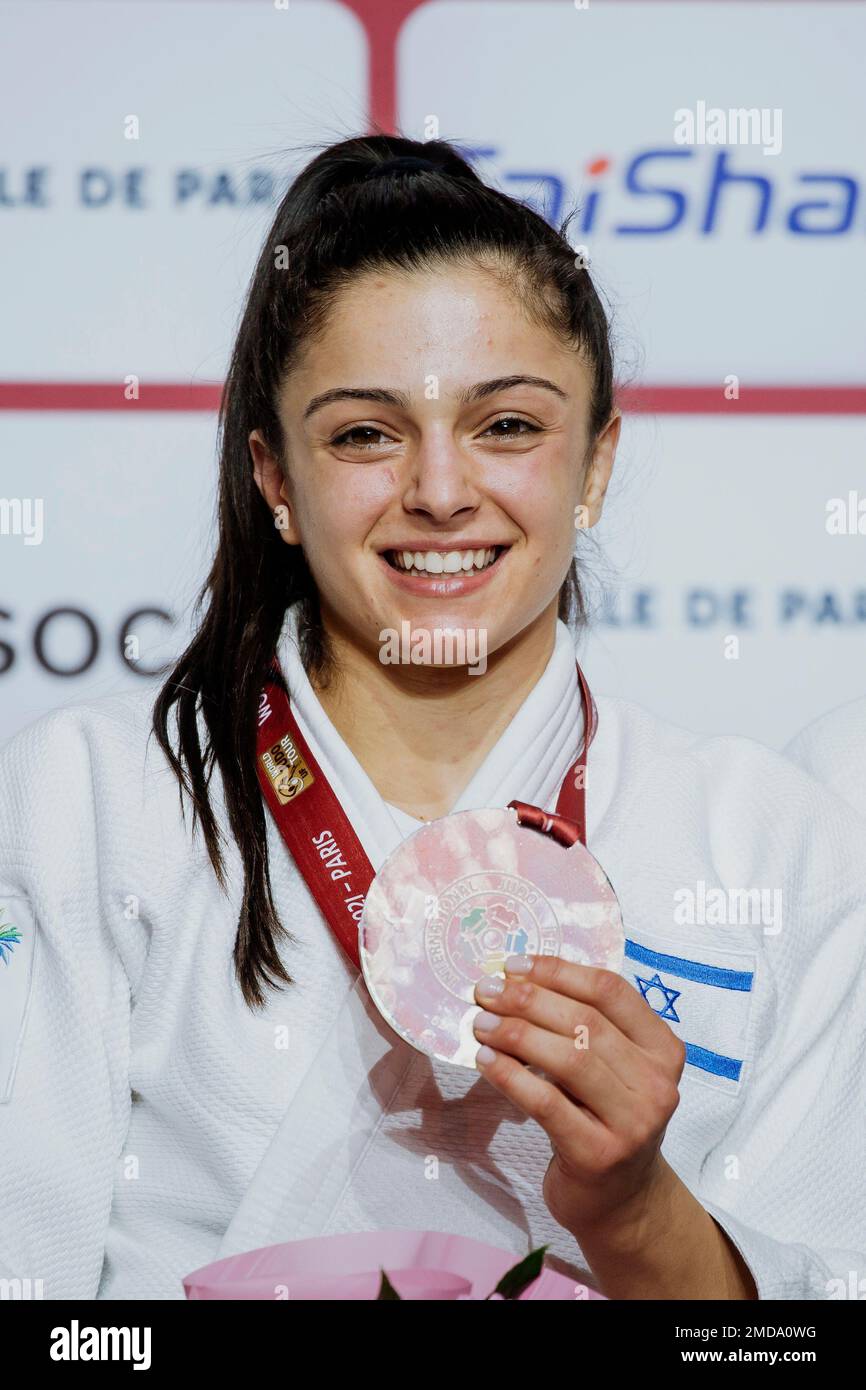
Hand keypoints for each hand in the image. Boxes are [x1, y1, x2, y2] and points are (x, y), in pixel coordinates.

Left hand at [472, 953, 685, 1239]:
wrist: (621, 1201)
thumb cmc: (606, 1119)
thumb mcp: (613, 1069)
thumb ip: (585, 1027)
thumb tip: (516, 979)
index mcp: (663, 1049)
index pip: (610, 991)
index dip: (559, 971)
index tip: (515, 963)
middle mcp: (657, 1083)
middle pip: (586, 1022)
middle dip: (529, 999)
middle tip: (486, 990)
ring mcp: (633, 1122)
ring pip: (569, 1058)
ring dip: (517, 1033)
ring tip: (481, 1023)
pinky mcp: (600, 1155)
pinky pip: (547, 1103)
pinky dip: (511, 1076)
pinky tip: (485, 1061)